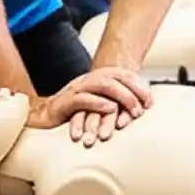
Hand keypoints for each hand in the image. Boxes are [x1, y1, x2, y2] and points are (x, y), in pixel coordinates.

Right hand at [26, 66, 153, 146]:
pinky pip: (84, 98)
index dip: (140, 87)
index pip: (124, 76)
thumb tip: (142, 108)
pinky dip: (98, 103)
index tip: (151, 102)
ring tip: (131, 110)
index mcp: (98, 79)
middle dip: (132, 92)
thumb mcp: (100, 108)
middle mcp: (89, 80)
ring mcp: (77, 88)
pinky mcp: (66, 101)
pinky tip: (109, 108)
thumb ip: (117, 105)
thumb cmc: (74, 114)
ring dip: (120, 97)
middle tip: (142, 109)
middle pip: (116, 78)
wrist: (43, 118)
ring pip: (103, 85)